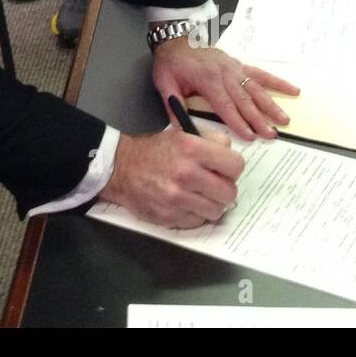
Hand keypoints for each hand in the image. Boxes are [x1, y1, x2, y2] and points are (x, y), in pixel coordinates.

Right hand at [99, 126, 243, 227]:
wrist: (120, 168)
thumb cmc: (152, 151)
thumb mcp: (180, 134)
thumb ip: (209, 140)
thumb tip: (229, 152)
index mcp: (191, 149)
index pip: (235, 166)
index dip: (231, 168)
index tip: (225, 169)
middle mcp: (186, 173)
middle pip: (229, 192)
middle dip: (224, 189)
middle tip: (213, 185)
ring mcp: (178, 198)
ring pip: (216, 211)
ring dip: (210, 204)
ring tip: (198, 195)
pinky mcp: (170, 216)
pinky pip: (198, 221)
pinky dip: (195, 214)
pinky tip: (185, 203)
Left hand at [152, 37, 297, 141]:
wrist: (176, 38)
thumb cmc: (171, 63)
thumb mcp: (165, 84)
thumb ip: (174, 106)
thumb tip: (181, 130)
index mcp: (207, 79)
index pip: (225, 105)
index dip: (238, 122)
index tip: (250, 137)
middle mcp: (225, 73)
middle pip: (244, 100)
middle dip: (259, 119)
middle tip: (271, 135)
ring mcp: (234, 68)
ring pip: (256, 89)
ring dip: (271, 105)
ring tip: (284, 120)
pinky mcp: (239, 65)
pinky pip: (261, 74)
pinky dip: (277, 82)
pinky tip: (293, 90)